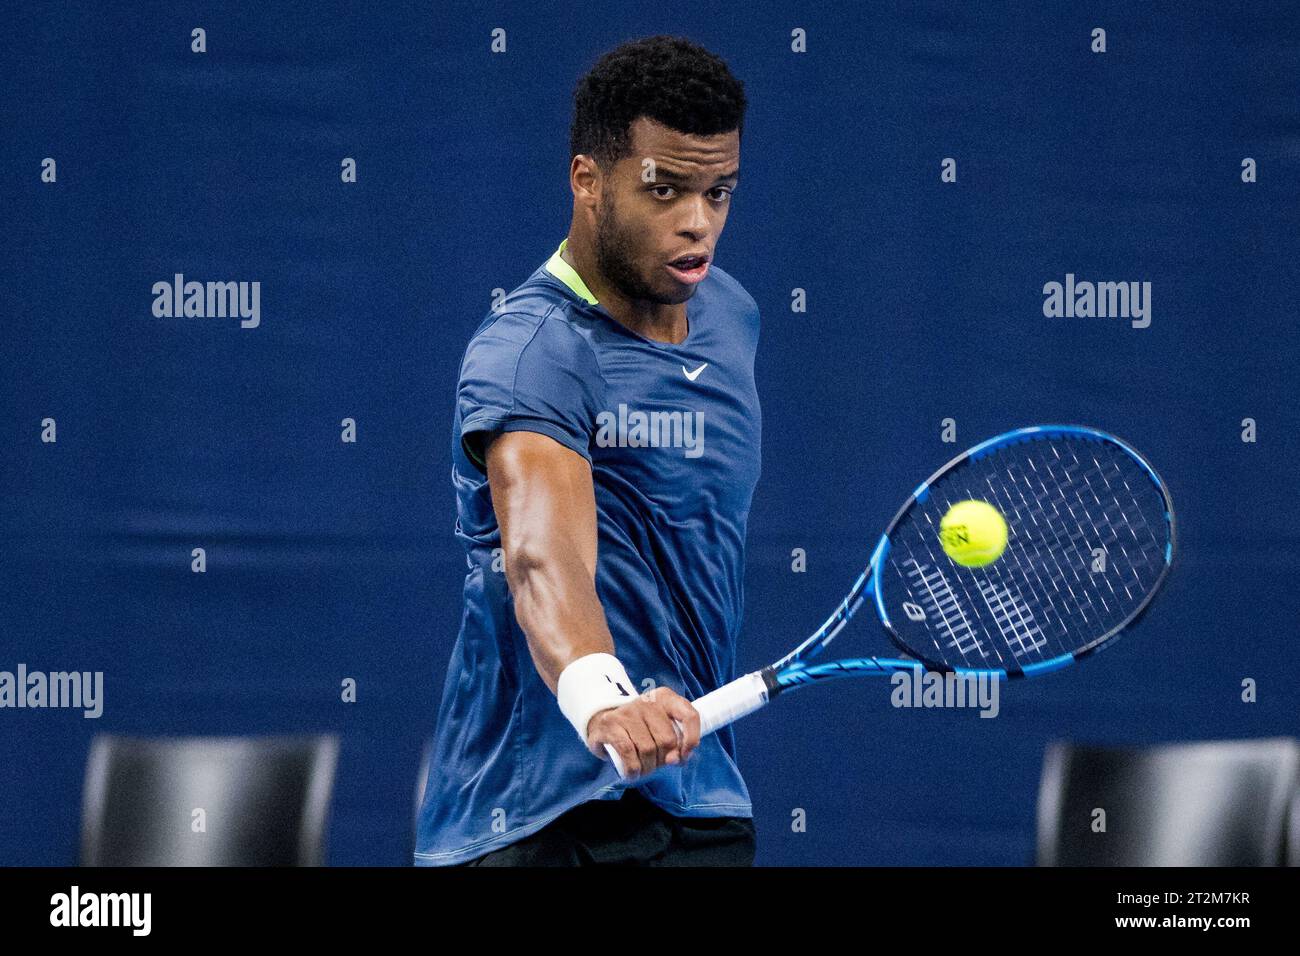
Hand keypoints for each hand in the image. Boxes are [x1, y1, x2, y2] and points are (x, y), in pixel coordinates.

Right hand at [586, 686, 701, 778]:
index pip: (689, 716)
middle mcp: (648, 701)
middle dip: (663, 760)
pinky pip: (628, 752)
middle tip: (656, 763)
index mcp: (666, 698)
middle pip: (667, 740)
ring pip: (648, 749)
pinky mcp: (610, 723)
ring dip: (648, 768)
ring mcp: (628, 710)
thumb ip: (676, 742)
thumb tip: (675, 760)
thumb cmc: (641, 729)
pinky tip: (632, 773)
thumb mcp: (662, 727)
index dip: (691, 740)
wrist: (605, 722)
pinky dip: (633, 769)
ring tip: (644, 769)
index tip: (684, 757)